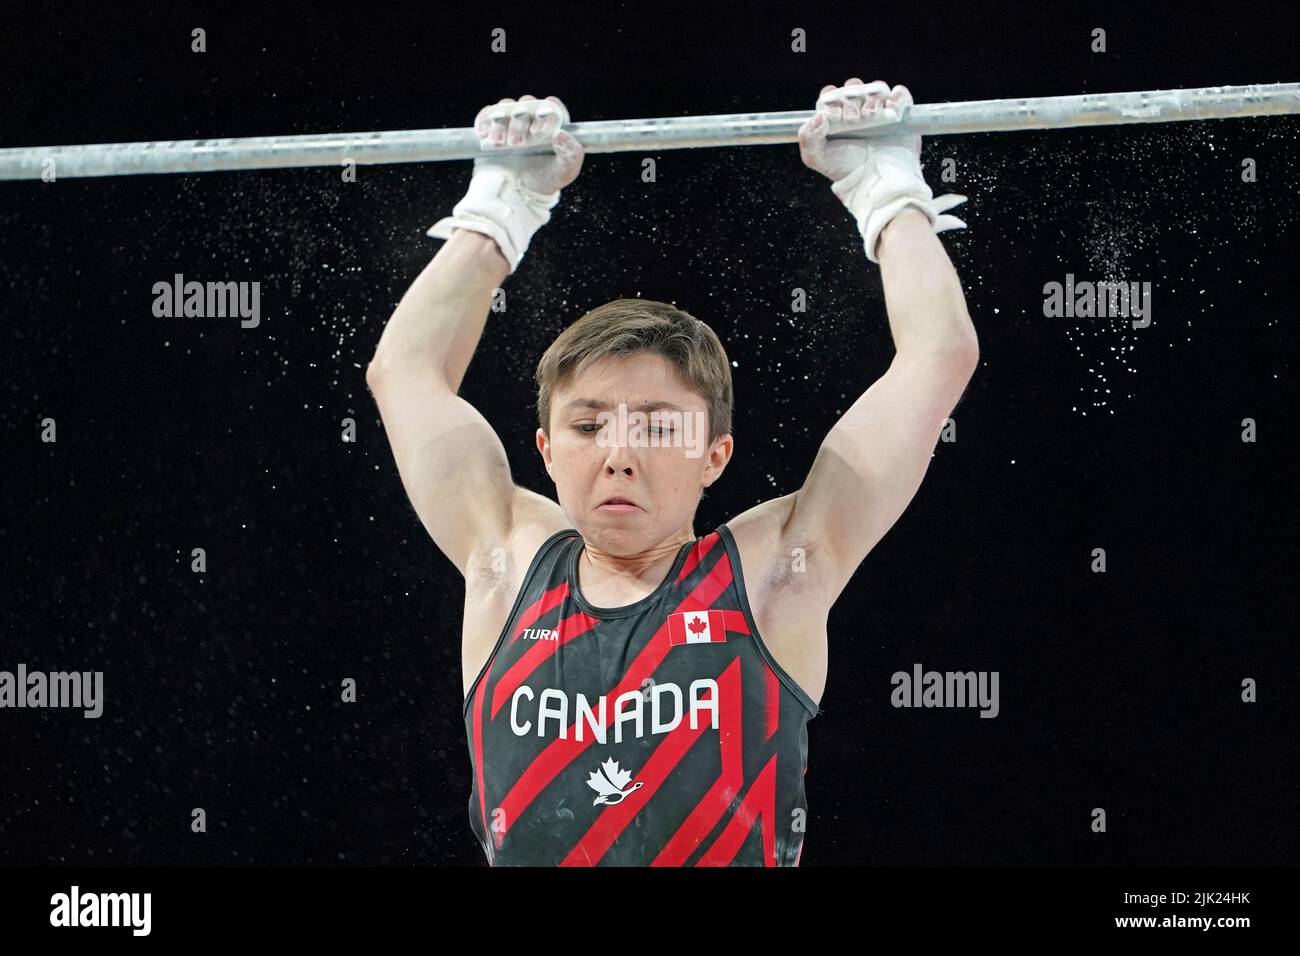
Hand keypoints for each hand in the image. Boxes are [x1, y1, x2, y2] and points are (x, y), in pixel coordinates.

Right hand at [472, 94, 584, 195]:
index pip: (551, 107)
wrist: (520, 192)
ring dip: (501, 123)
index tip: (539, 130)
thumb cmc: (545, 179)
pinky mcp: (493, 126)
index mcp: (552, 124)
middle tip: (517, 143)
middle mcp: (532, 118)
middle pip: (526, 104)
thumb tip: (562, 135)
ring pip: (505, 107)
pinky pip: (487, 114)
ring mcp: (511, 121)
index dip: (545, 113)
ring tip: (500, 143)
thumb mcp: (564, 172)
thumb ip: (571, 155)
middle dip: (520, 122)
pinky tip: (485, 135)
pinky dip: (484, 121)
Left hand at [797, 79, 920, 182]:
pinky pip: (901, 95)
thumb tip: (817, 117)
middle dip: (851, 100)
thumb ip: (808, 138)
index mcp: (835, 114)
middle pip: (853, 88)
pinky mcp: (899, 114)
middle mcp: (856, 108)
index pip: (831, 94)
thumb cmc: (844, 170)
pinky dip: (897, 97)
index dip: (831, 100)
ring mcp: (879, 110)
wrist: (873, 183)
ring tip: (870, 116)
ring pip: (876, 88)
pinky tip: (891, 107)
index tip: (833, 117)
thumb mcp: (817, 158)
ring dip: (872, 99)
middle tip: (852, 120)